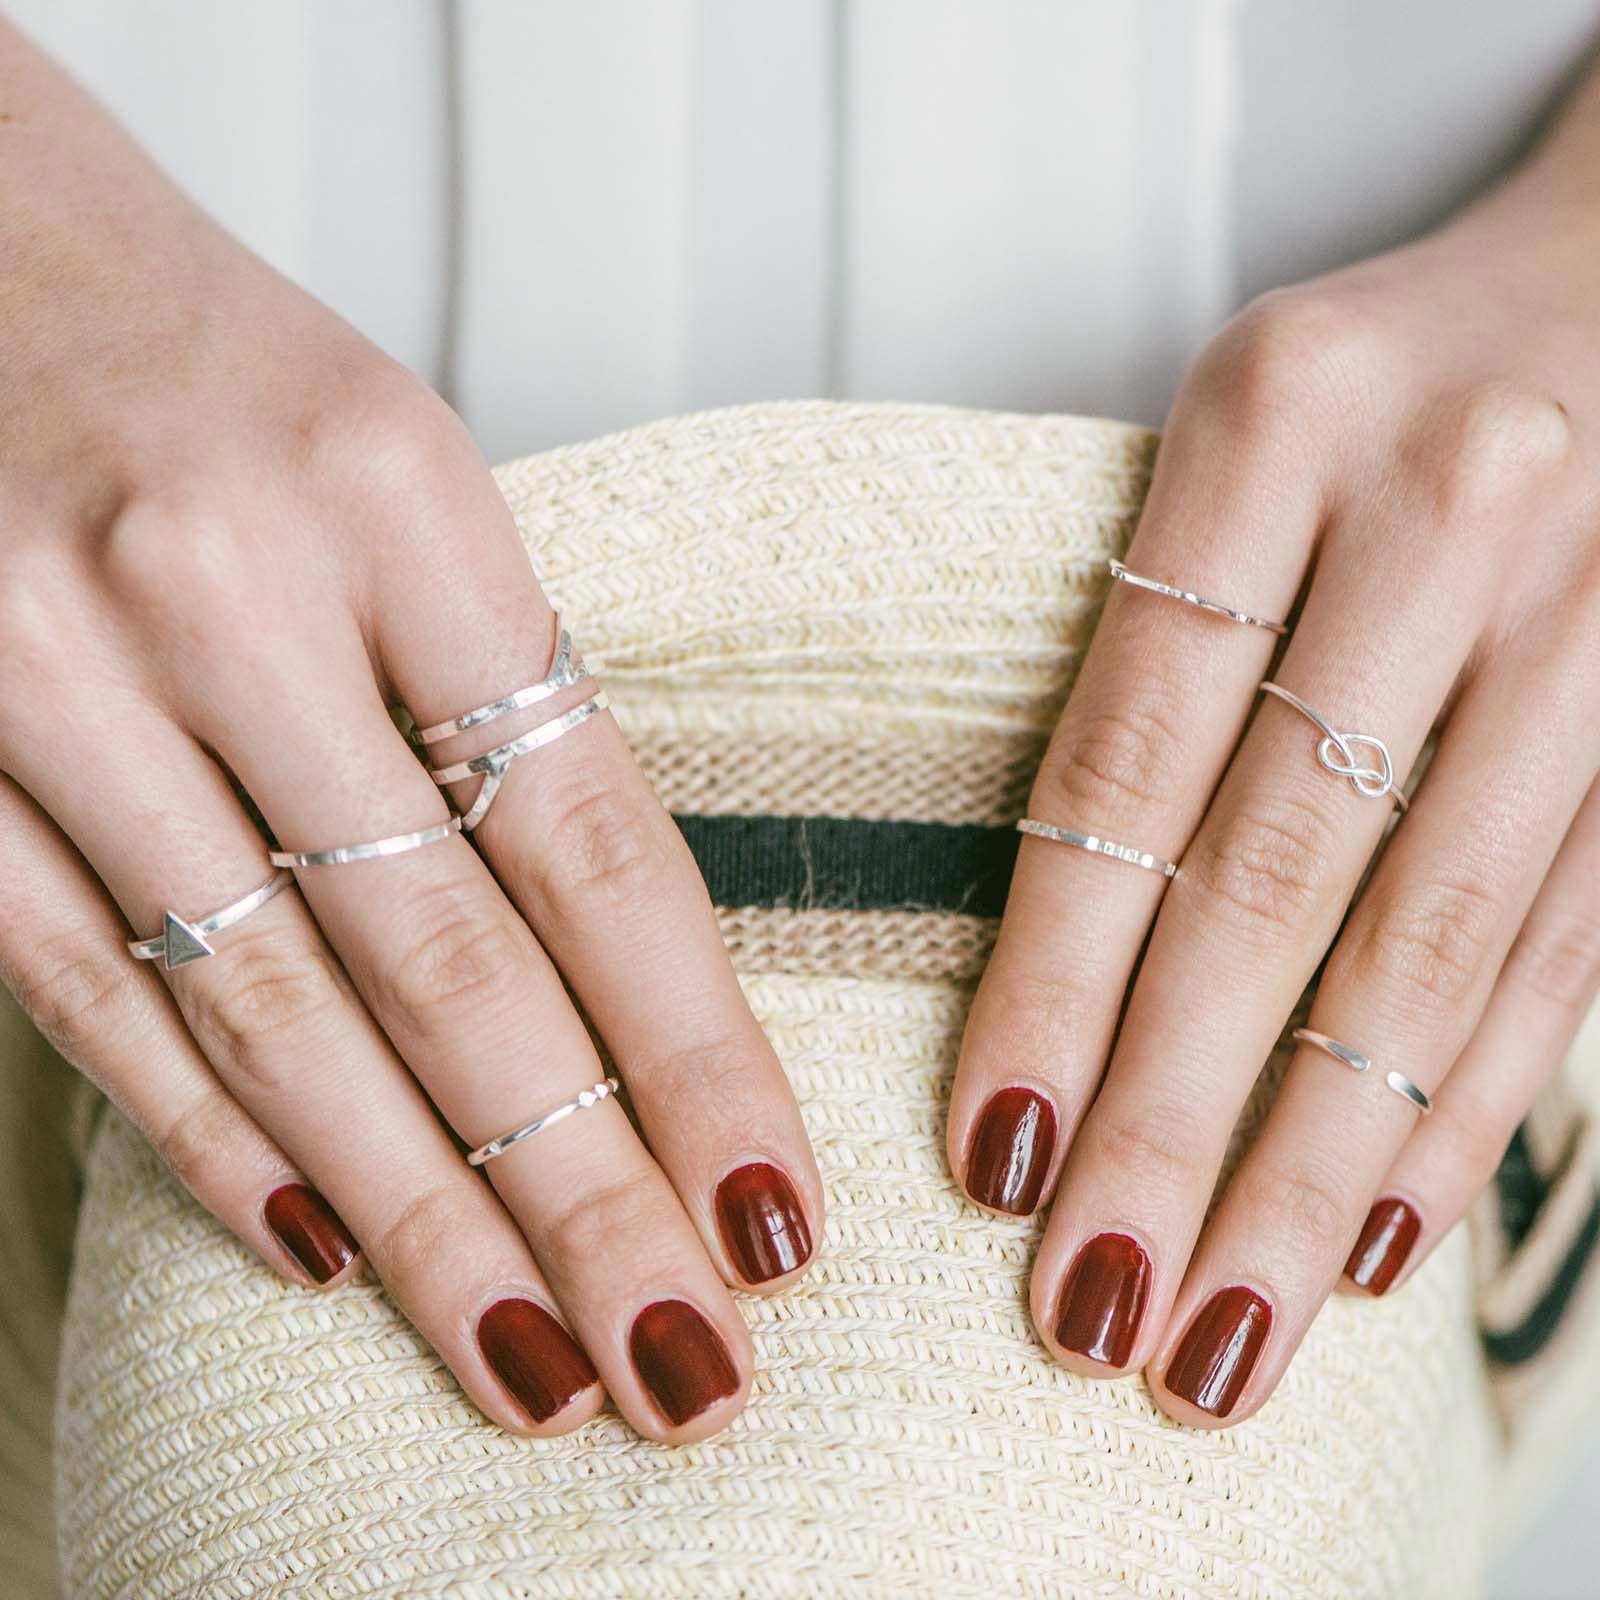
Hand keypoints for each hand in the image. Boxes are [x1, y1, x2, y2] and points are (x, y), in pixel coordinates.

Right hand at [0, 24, 819, 1441]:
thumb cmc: (218, 375)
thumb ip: (494, 699)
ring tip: (542, 1367)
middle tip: (690, 1360)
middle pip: (457, 971)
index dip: (697, 1055)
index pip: (597, 845)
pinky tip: (332, 1253)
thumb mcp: (405, 487)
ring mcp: (53, 680)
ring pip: (283, 1019)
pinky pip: (89, 992)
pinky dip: (218, 1139)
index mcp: (398, 500)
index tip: (774, 1213)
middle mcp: (222, 591)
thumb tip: (609, 961)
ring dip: (427, 1221)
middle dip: (587, 1194)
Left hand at [950, 72, 1599, 1423]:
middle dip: (1173, 1123)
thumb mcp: (1224, 455)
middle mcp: (1447, 516)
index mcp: (1273, 426)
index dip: (1053, 984)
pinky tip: (1374, 1229)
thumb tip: (1055, 977)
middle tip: (1092, 1311)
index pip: (1126, 765)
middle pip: (1274, 886)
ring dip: (1314, 1164)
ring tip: (1222, 1331)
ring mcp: (1592, 622)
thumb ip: (1146, 667)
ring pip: (1428, 951)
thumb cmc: (1367, 390)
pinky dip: (1459, 1106)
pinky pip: (1561, 949)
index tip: (994, 1156)